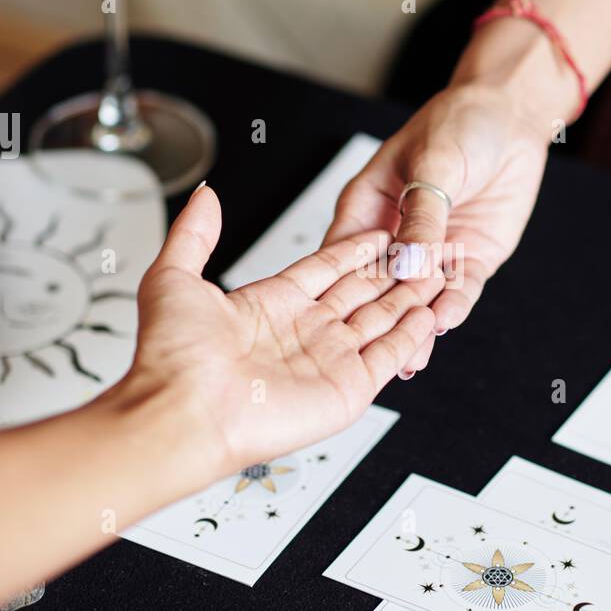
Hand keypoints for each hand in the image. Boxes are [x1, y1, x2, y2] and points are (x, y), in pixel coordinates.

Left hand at [126, 184, 436, 479]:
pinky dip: (411, 336)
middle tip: (422, 246)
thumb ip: (194, 234)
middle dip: (393, 269)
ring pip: (381, 321)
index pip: (326, 268)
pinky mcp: (346, 390)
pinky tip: (430, 313)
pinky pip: (388, 357)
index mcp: (270, 305)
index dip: (355, 250)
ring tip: (438, 271)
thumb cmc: (171, 358)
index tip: (381, 230)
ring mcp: (327, 361)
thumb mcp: (173, 278)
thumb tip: (204, 196)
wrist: (183, 414)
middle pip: (361, 293)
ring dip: (409, 297)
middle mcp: (302, 332)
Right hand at [322, 84, 548, 372]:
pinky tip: (445, 321)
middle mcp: (396, 236)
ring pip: (420, 295)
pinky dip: (453, 306)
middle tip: (377, 351)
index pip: (347, 256)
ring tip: (412, 353)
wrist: (514, 117)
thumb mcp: (434, 165)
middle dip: (381, 317)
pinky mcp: (468, 258)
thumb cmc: (460, 123)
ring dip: (416, 323)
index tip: (342, 317)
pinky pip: (458, 290)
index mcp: (367, 208)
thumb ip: (423, 217)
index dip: (342, 286)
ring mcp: (433, 251)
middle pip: (382, 286)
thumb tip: (408, 264)